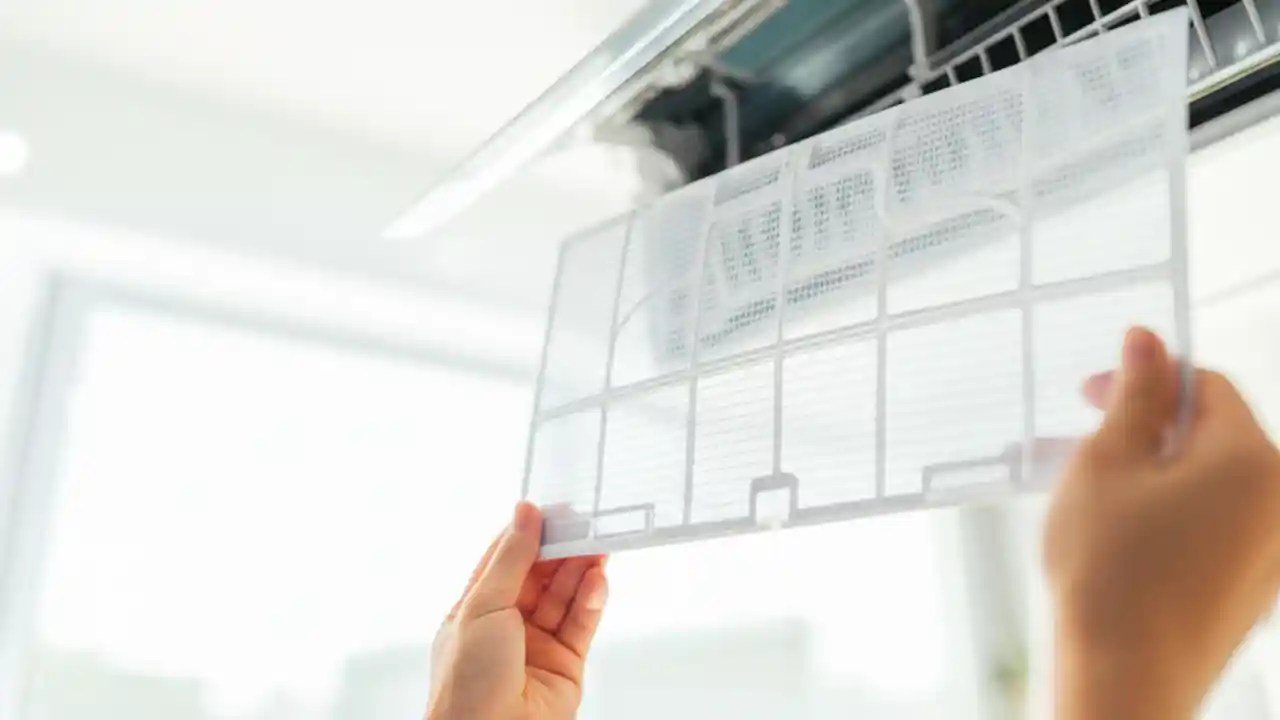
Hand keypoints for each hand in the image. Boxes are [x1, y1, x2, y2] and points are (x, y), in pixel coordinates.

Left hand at [427, 502, 608, 719]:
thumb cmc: (467, 682)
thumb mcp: (482, 606)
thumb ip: (511, 559)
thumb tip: (524, 514)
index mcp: (477, 609)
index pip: (506, 560)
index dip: (529, 533)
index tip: (552, 509)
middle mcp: (507, 626)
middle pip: (542, 576)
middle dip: (563, 550)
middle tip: (586, 523)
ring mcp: (537, 646)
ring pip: (565, 598)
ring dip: (582, 571)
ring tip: (600, 545)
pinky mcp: (566, 666)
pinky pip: (581, 625)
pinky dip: (591, 601)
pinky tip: (597, 581)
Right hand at [1045, 327, 1279, 719]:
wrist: (1124, 679)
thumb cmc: (1110, 576)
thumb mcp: (1105, 464)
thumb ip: (1132, 397)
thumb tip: (1147, 342)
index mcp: (1253, 461)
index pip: (1209, 385)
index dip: (1146, 379)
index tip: (1095, 392)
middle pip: (1216, 434)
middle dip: (1149, 430)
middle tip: (1088, 447)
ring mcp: (1273, 551)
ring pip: (1213, 482)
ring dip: (1157, 473)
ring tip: (1096, 495)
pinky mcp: (1254, 588)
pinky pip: (1218, 526)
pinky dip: (1173, 514)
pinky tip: (1123, 535)